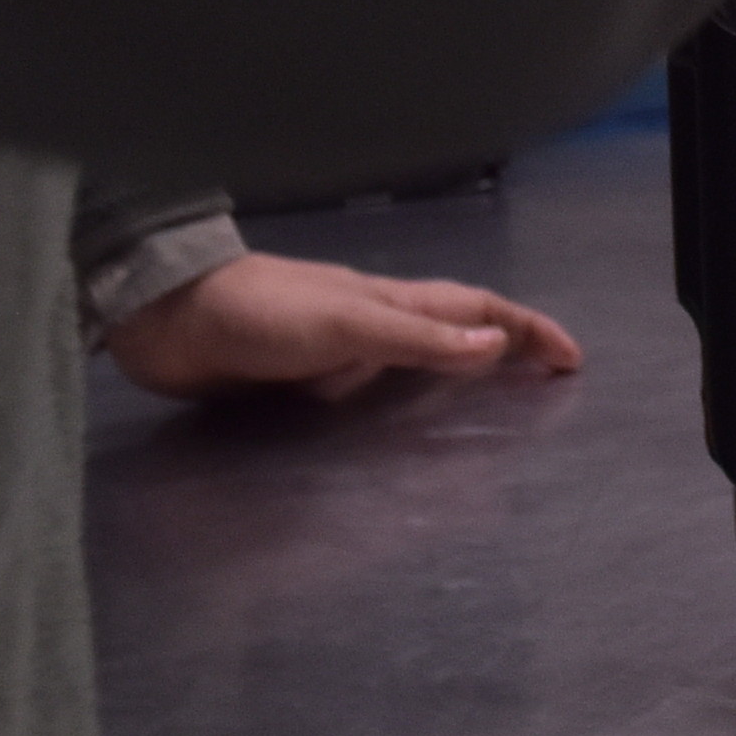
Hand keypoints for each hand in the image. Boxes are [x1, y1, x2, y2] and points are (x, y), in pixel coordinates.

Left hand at [99, 255, 589, 409]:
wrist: (165, 317)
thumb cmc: (256, 314)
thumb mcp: (344, 325)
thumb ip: (414, 338)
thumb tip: (492, 341)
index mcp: (385, 302)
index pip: (474, 310)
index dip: (525, 330)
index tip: (570, 358)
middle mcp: (366, 322)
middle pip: (451, 331)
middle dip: (501, 349)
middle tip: (541, 383)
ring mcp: (330, 350)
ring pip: (409, 363)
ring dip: (451, 378)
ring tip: (483, 413)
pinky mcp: (294, 378)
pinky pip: (366, 393)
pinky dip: (396, 406)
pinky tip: (389, 433)